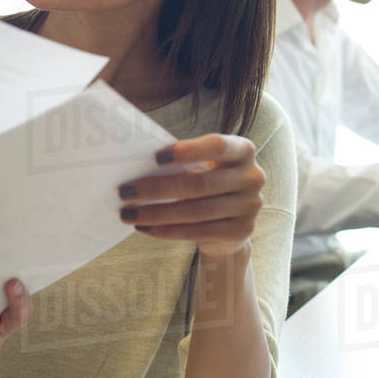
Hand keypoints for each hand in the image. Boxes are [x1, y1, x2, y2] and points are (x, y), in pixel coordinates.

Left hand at [116, 134, 264, 258]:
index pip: (217, 146)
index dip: (188, 151)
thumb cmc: (207, 183)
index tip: (155, 157)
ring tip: (129, 213)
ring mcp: (251, 206)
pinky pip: (198, 232)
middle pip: (200, 183)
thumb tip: (139, 164)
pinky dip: (167, 231)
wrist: (231, 222)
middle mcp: (253, 176)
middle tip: (125, 192)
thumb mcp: (203, 166)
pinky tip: (145, 229)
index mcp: (243, 150)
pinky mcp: (242, 231)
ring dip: (156, 213)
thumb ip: (183, 162)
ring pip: (196, 211)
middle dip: (157, 188)